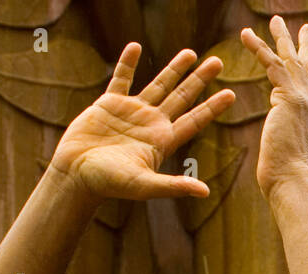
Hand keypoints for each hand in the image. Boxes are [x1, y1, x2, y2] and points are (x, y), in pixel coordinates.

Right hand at [49, 44, 233, 200]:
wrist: (76, 175)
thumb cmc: (110, 184)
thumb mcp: (145, 185)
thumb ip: (173, 186)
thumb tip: (204, 192)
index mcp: (163, 141)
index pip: (194, 120)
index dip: (212, 107)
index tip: (231, 94)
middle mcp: (151, 124)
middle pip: (182, 97)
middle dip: (200, 80)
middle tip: (218, 62)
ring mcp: (131, 113)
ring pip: (159, 85)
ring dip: (174, 69)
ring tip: (191, 53)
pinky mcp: (109, 105)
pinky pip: (121, 79)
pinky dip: (127, 63)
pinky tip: (136, 47)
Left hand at [241, 18, 307, 200]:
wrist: (297, 185)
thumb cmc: (292, 184)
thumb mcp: (294, 161)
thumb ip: (290, 148)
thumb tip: (285, 155)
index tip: (307, 59)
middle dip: (305, 47)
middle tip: (304, 28)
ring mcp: (305, 101)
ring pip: (293, 62)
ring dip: (282, 39)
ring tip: (276, 20)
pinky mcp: (290, 99)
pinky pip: (272, 66)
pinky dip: (258, 49)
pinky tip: (245, 35)